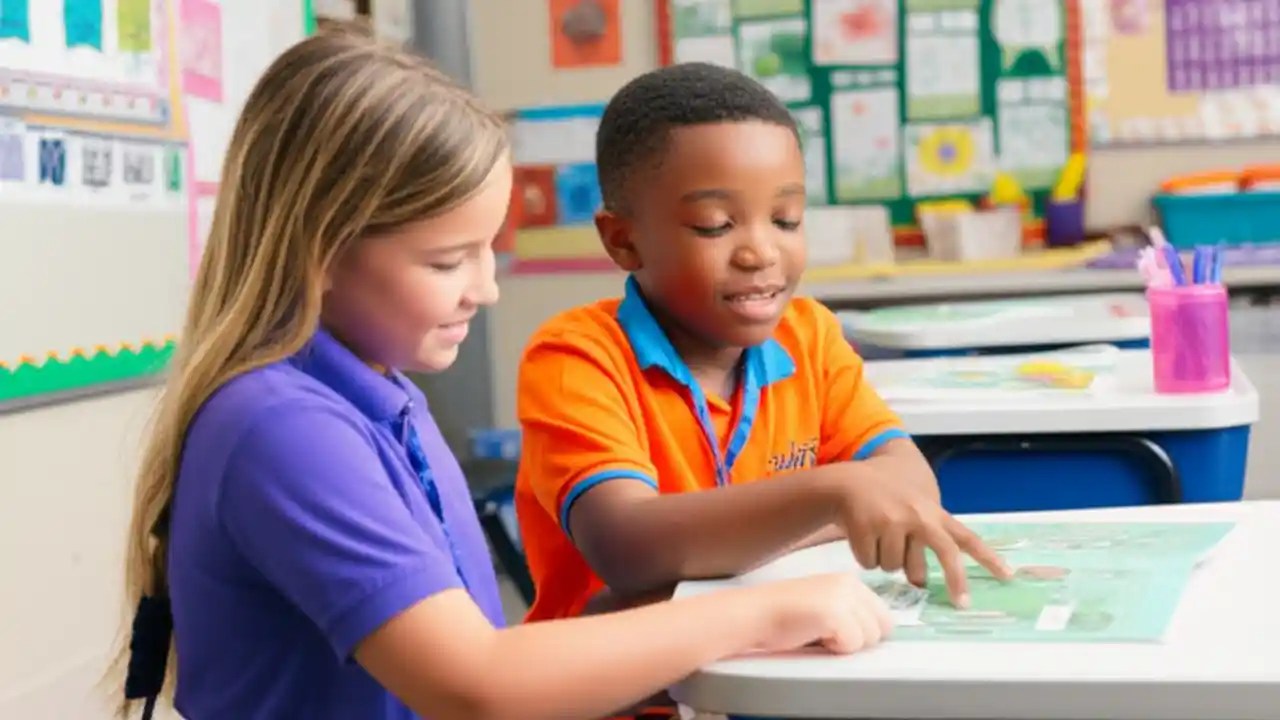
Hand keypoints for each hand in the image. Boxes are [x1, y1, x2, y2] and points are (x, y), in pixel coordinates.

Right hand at [739, 572, 892, 654]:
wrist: (756, 613)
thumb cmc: (785, 614)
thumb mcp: (825, 602)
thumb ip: (852, 610)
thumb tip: (878, 634)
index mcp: (850, 581)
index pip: (884, 615)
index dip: (865, 631)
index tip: (839, 631)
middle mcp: (851, 584)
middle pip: (883, 627)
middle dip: (860, 639)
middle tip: (828, 635)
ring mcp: (843, 598)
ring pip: (870, 638)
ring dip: (846, 644)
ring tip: (819, 634)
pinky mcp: (834, 614)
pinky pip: (852, 645)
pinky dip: (834, 648)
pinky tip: (814, 637)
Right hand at [832, 468, 1012, 607]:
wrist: (850, 482)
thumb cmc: (887, 502)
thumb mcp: (913, 514)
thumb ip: (923, 542)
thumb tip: (919, 582)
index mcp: (933, 513)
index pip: (966, 537)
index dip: (988, 557)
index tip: (1008, 576)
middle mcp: (918, 516)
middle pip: (946, 554)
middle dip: (957, 581)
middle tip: (961, 603)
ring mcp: (893, 521)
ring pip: (896, 567)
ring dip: (888, 561)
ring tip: (880, 540)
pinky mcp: (867, 527)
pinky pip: (870, 563)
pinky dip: (865, 557)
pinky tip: (863, 538)